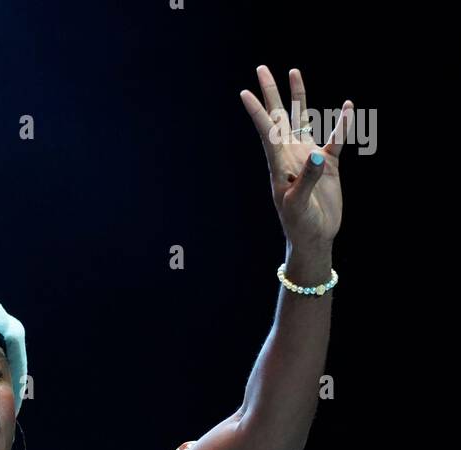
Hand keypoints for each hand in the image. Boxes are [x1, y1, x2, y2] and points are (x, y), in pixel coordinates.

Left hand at [239, 65, 353, 246]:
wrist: (315, 237)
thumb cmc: (300, 225)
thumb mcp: (298, 206)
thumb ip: (306, 180)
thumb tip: (317, 156)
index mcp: (279, 164)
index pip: (266, 132)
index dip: (256, 112)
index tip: (245, 93)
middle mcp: (291, 155)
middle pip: (280, 116)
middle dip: (271, 93)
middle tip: (261, 68)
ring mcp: (309, 157)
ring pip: (303, 119)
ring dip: (298, 97)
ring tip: (293, 72)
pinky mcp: (328, 164)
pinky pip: (336, 138)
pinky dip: (342, 124)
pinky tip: (347, 107)